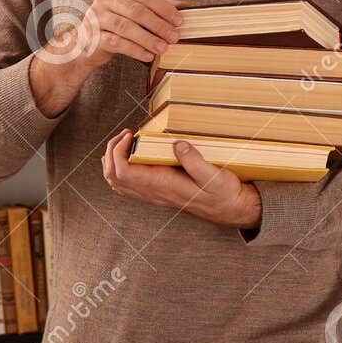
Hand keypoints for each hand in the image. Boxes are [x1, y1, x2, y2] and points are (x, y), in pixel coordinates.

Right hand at [29, 0, 187, 115]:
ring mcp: (96, 16)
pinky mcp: (92, 35)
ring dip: (148, 39)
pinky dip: (135, 50)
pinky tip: (148, 56)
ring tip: (164, 49)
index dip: (164, 8)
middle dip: (159, 25)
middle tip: (175, 37)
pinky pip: (116, 42)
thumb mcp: (136, 11)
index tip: (180, 21)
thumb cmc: (117, 23)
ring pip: (126, 27)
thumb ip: (158, 6)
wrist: (86, 42)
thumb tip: (187, 6)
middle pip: (137, 11)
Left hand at [101, 129, 261, 230]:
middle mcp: (153, 192)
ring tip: (125, 140)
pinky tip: (130, 154)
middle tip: (126, 133)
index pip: (124, 173)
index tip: (130, 134)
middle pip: (114, 177)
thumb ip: (195, 161)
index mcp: (163, 186)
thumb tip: (178, 144)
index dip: (118, 152)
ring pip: (117, 182)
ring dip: (113, 159)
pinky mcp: (157, 192)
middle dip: (112, 152)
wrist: (230, 209)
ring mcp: (153, 194)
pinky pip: (127, 184)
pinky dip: (120, 167)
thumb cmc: (223, 192)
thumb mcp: (214, 176)